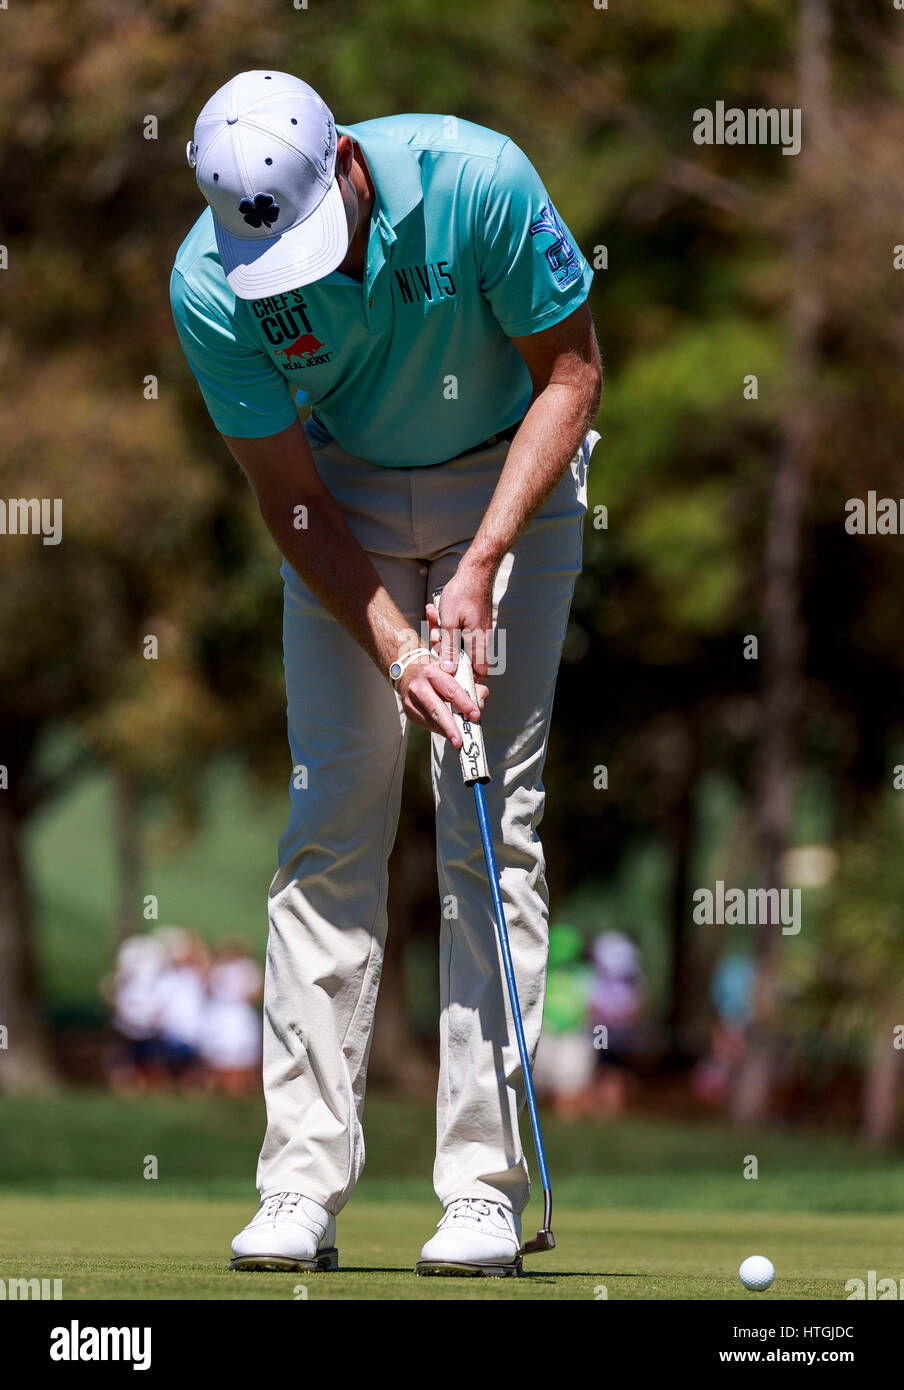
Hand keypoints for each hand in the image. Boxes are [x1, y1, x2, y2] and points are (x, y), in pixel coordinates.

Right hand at [396, 655, 486, 746]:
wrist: (407, 674)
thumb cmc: (434, 673)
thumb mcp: (452, 670)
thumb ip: (470, 682)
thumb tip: (479, 702)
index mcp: (431, 673)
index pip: (451, 690)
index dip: (464, 703)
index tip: (475, 714)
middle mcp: (418, 687)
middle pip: (436, 710)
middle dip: (449, 727)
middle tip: (459, 740)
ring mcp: (411, 702)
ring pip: (432, 721)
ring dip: (446, 731)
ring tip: (458, 739)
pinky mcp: (409, 713)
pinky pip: (427, 725)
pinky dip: (440, 729)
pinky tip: (447, 731)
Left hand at [426, 559, 495, 680]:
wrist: (474, 572)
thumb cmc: (463, 594)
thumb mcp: (449, 622)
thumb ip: (449, 648)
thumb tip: (449, 670)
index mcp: (478, 643)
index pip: (480, 673)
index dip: (465, 676)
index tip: (446, 670)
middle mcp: (481, 640)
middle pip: (462, 658)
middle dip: (443, 648)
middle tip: (434, 634)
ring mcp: (477, 631)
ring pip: (456, 642)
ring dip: (441, 633)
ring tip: (433, 616)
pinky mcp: (472, 623)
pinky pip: (456, 630)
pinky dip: (444, 623)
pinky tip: (434, 610)